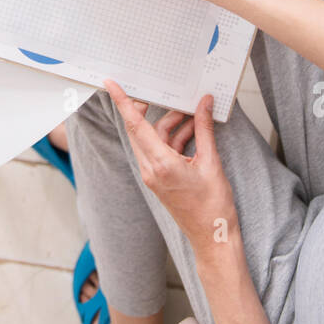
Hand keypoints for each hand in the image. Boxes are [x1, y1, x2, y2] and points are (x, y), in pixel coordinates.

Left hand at [106, 81, 240, 255]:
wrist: (212, 238)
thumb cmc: (213, 207)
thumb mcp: (212, 162)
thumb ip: (204, 129)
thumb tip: (204, 104)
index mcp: (161, 164)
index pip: (135, 125)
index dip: (122, 102)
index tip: (111, 85)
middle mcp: (151, 170)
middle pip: (140, 129)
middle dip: (151, 110)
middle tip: (166, 95)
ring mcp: (153, 176)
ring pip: (152, 139)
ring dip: (170, 125)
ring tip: (194, 116)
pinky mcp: (159, 180)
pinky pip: (159, 151)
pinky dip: (173, 139)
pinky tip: (193, 133)